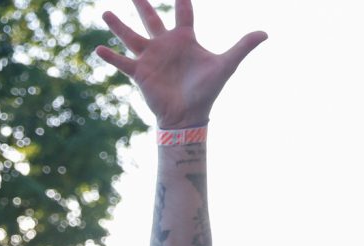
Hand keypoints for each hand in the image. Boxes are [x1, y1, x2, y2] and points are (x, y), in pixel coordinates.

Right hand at [95, 0, 265, 130]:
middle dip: (142, 2)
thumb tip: (265, 33)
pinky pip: (123, 63)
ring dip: (119, 25)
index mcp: (185, 38)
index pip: (184, 10)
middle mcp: (165, 44)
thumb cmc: (207, 91)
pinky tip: (98, 49)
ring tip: (105, 13)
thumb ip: (242, 47)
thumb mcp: (226, 65)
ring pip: (132, 36)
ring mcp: (150, 58)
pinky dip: (111, 57)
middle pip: (152, 17)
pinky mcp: (140, 73)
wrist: (188, 116)